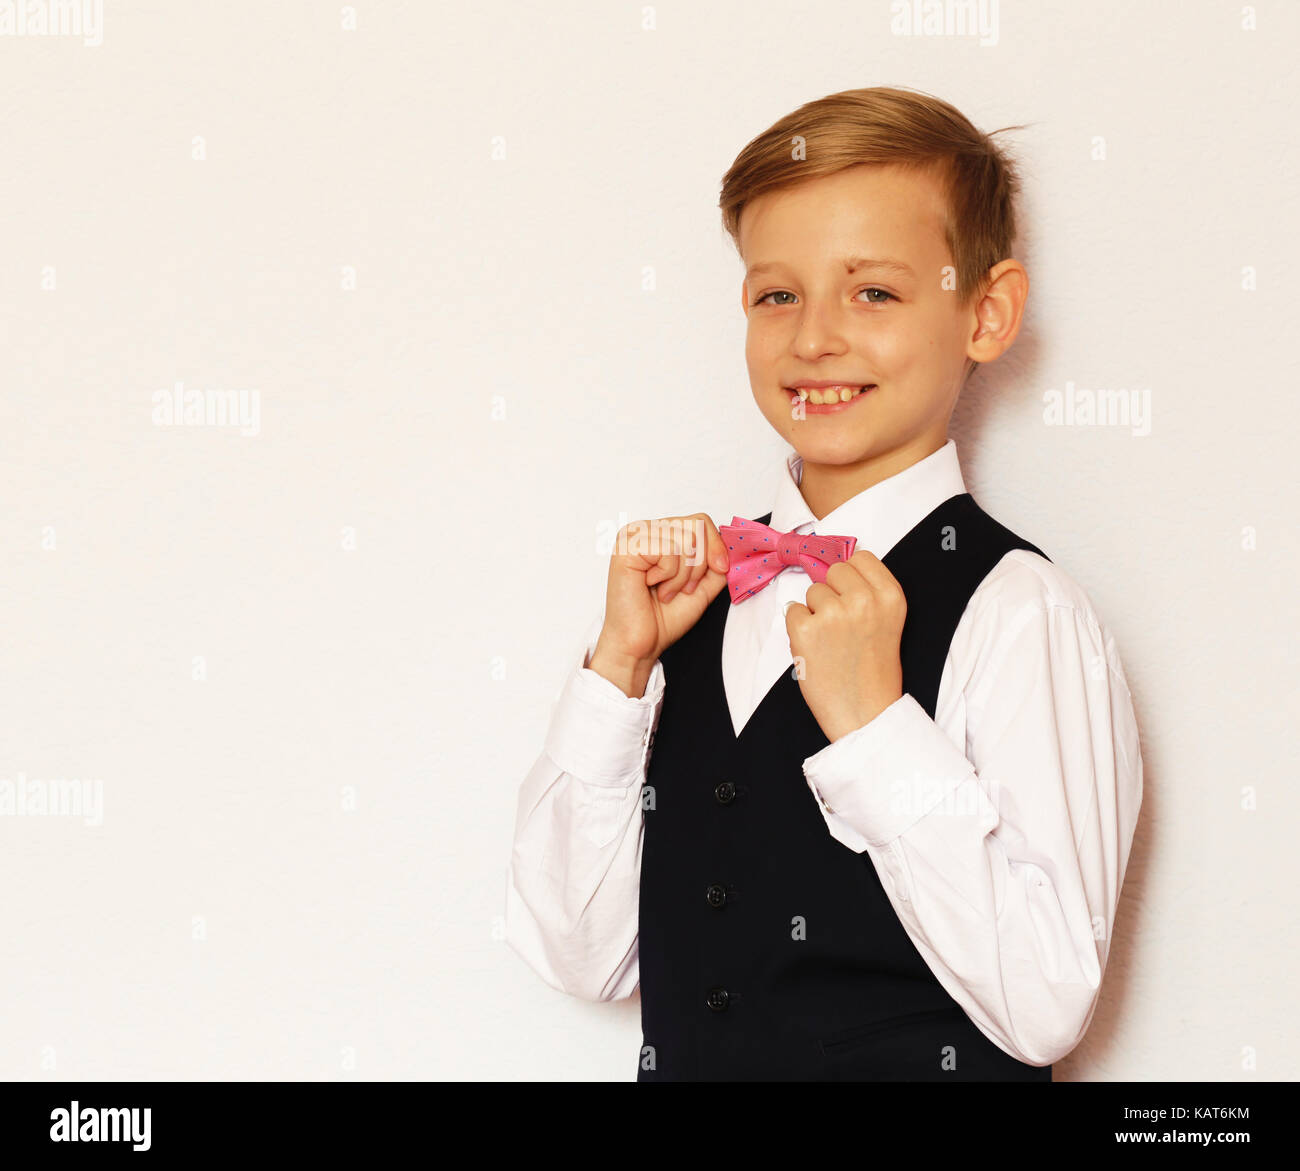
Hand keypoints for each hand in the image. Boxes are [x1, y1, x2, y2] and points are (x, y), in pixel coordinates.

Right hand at [589, 513, 730, 696]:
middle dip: (698, 565)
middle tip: (681, 588)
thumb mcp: (704, 584)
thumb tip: (733, 541)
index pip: (700, 520)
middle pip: (695, 525)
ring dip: (683, 574)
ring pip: (686, 538)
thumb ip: (718, 561)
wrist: (641, 644)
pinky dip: (669, 575)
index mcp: (660, 534)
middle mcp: (645, 530)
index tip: (718, 570)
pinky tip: (652, 586)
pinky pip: (669, 550)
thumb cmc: (664, 617)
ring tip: (666, 590)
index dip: (715, 546)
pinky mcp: (626, 547)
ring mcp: (633, 536)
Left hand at [784, 549, 906, 741]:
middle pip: (834, 570)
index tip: (851, 597)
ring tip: (831, 642)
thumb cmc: (874, 672)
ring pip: (812, 592)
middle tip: (841, 626)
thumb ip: (869, 593)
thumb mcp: (888, 623)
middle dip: (832, 593)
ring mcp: (833, 614)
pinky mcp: (806, 630)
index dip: (851, 577)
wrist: (865, 714)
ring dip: (815, 613)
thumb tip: (836, 571)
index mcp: (890, 596)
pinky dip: (798, 629)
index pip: (861, 558)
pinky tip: (816, 650)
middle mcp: (864, 600)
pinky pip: (792, 611)